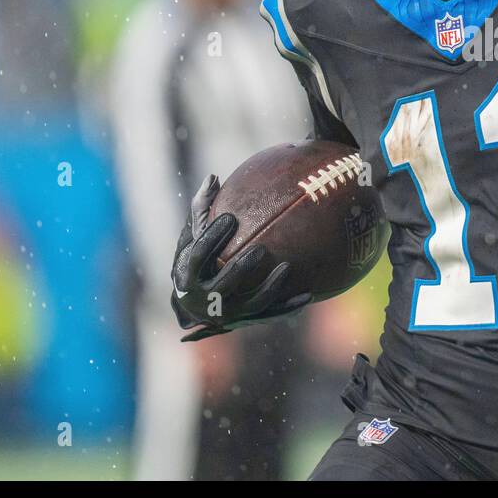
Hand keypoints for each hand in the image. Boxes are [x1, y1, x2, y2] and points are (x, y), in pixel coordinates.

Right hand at [170, 174, 311, 341]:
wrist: (196, 304)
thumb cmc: (196, 260)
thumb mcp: (192, 237)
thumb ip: (202, 210)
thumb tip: (213, 178)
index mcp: (189, 277)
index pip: (198, 257)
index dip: (212, 237)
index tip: (229, 218)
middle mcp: (206, 300)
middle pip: (224, 286)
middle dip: (240, 269)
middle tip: (259, 250)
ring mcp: (228, 313)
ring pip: (251, 304)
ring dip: (269, 288)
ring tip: (286, 268)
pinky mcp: (247, 320)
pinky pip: (271, 314)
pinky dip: (289, 307)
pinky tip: (309, 295)